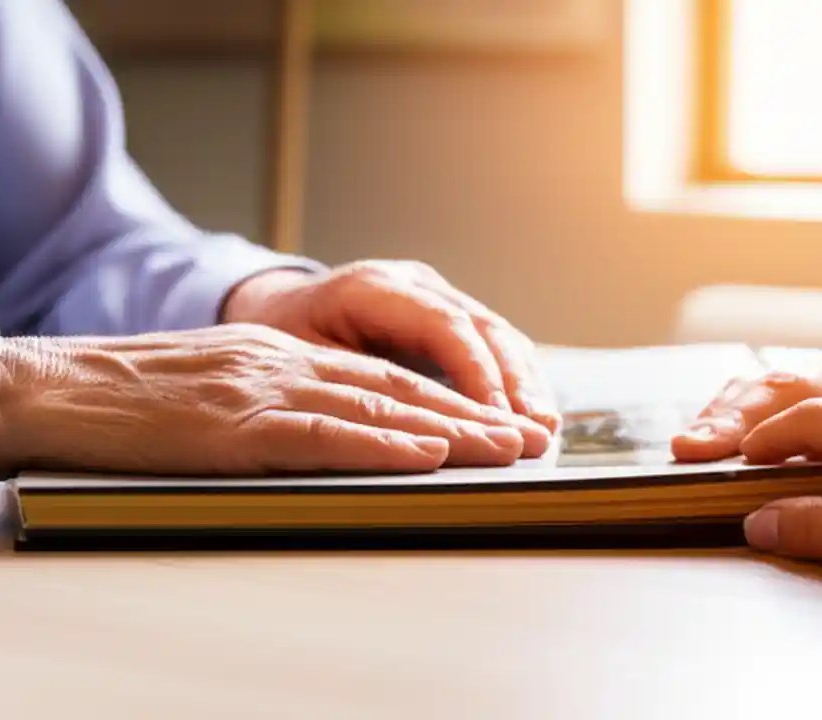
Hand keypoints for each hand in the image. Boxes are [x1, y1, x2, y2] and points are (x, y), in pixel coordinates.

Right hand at [0, 324, 551, 480]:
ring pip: (376, 407)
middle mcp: (287, 364)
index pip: (384, 374)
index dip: (448, 397)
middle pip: (398, 387)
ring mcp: (266, 391)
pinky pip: (326, 434)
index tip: (495, 417)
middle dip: (470, 412)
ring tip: (500, 447)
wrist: (62, 387)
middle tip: (523, 434)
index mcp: (286, 354)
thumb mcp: (223, 380)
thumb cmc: (138, 394)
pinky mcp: (239, 426)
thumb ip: (281, 392)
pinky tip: (424, 453)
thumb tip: (338, 421)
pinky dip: (383, 444)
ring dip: (447, 430)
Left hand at [223, 262, 559, 438]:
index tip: (495, 418)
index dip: (476, 373)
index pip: (443, 325)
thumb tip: (391, 431)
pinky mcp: (450, 317)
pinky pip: (493, 347)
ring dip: (525, 384)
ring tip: (545, 430)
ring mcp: (438, 296)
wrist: (277, 308)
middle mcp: (415, 284)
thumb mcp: (300, 360)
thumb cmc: (284, 339)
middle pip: (482, 328)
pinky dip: (515, 382)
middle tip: (537, 430)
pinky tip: (531, 416)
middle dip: (515, 383)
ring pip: (497, 336)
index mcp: (374, 286)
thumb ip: (347, 385)